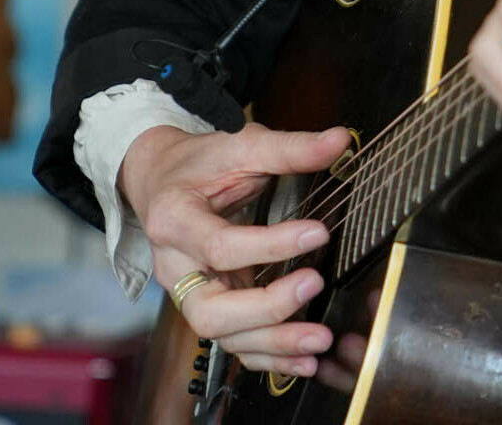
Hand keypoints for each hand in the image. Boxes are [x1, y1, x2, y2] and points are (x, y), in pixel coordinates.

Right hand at [122, 122, 349, 379]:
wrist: (161, 179)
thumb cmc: (198, 164)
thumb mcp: (238, 146)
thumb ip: (288, 147)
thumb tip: (340, 141)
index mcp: (174, 221)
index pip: (219, 246)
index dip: (271, 244)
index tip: (318, 232)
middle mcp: (174, 268)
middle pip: (210, 310)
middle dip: (266, 307)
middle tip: (313, 284)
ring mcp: (188, 294)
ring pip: (222, 335)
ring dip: (273, 342)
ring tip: (319, 338)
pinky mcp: (207, 306)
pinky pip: (233, 343)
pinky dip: (268, 357)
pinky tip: (304, 360)